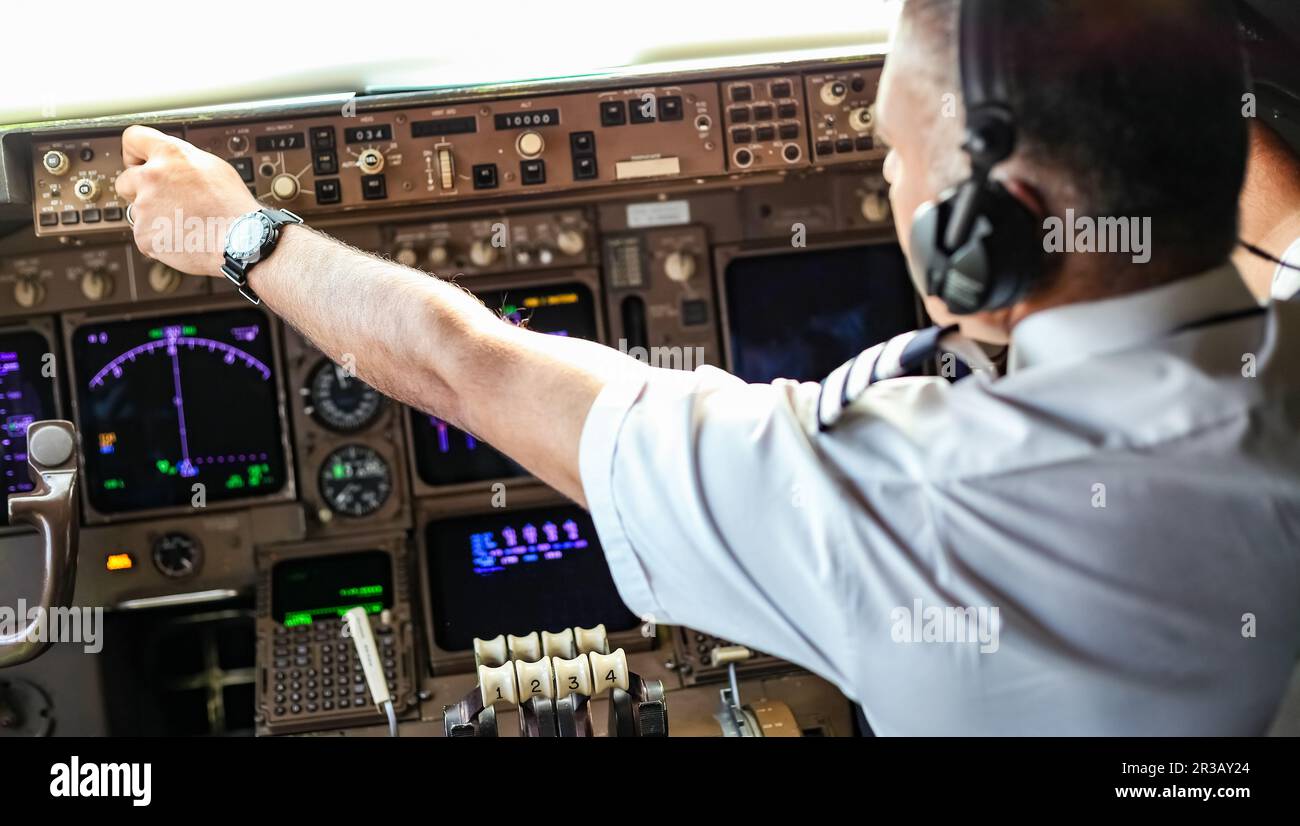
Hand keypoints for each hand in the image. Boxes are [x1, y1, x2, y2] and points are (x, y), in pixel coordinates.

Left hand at [113, 125, 260, 276]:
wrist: (240, 241)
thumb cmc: (233, 207)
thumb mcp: (214, 167)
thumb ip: (184, 160)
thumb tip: (174, 163)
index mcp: (170, 155)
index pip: (133, 139)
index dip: (134, 153)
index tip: (137, 163)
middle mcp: (152, 177)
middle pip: (125, 180)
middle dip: (139, 190)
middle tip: (163, 201)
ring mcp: (145, 207)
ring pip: (138, 212)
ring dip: (154, 218)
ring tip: (184, 224)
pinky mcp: (144, 234)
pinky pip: (146, 236)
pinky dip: (160, 239)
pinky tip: (182, 237)